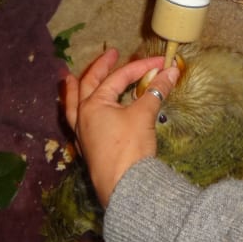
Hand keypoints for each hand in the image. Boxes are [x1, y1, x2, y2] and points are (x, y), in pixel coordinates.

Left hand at [63, 49, 179, 206]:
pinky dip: (78, 110)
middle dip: (99, 68)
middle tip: (110, 54)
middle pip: (88, 85)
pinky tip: (82, 111)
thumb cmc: (130, 147)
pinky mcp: (88, 148)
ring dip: (75, 89)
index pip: (118, 78)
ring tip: (71, 78)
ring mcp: (83, 133)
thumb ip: (156, 91)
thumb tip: (171, 71)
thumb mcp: (145, 115)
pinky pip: (77, 121)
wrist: (124, 187)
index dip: (140, 68)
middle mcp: (83, 116)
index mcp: (93, 104)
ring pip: (74, 105)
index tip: (159, 62)